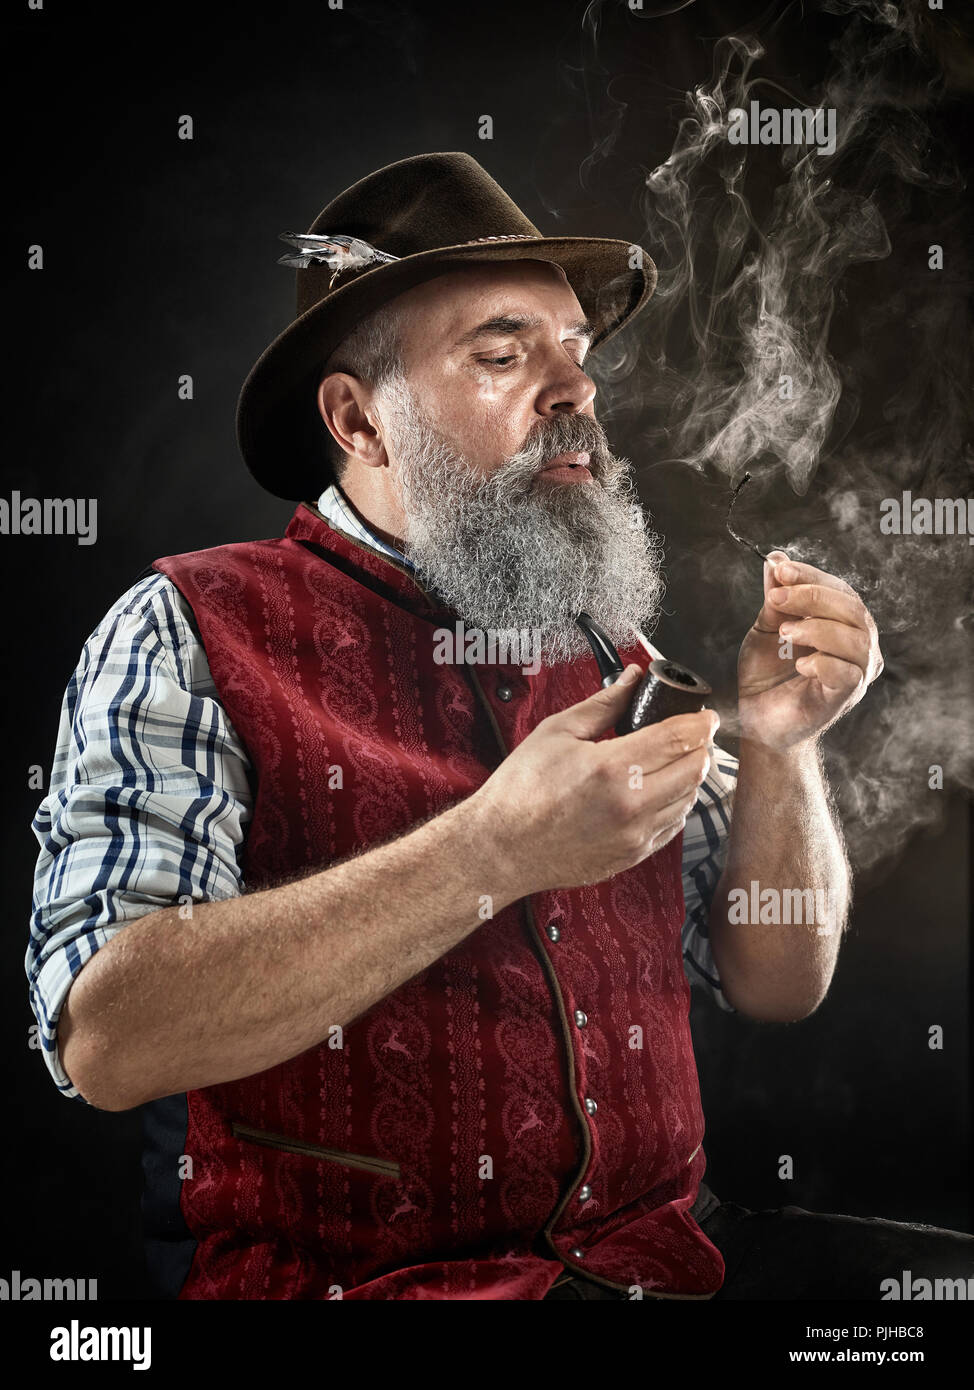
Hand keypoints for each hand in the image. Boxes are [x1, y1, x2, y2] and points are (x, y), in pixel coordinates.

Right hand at [472, 665, 719, 893]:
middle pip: (695, 769)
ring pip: (688, 799)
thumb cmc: (520, 791)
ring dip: (689, 776)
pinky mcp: (633, 856)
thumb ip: (603, 704)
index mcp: (612, 768)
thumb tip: (631, 680)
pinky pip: (672, 826)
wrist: (501, 848)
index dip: (701, 722)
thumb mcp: (557, 733)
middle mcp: (632, 805)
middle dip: (700, 746)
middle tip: (691, 734)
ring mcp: (635, 836)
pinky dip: (674, 804)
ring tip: (673, 760)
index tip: (705, 715)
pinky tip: (657, 791)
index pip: (680, 738)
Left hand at [737, 549, 883, 751]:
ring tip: (785, 632)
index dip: (812, 576)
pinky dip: (824, 662)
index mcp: (843, 624)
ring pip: (855, 639)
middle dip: (813, 597)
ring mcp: (856, 672)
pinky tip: (801, 663)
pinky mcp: (845, 697)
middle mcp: (858, 646)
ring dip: (818, 628)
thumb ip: (776, 597)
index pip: (840, 590)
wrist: (757, 720)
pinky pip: (848, 673)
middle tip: (778, 599)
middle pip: (852, 610)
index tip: (782, 569)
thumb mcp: (766, 628)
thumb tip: (776, 560)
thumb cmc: (767, 675)